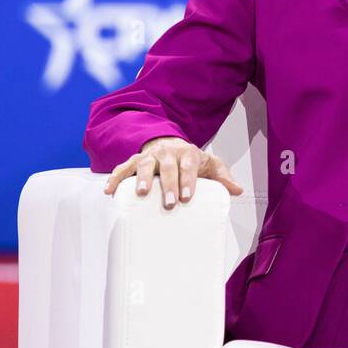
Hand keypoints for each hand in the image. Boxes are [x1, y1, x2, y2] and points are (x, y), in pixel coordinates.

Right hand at [103, 136, 243, 208]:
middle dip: (168, 184)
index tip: (187, 197)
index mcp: (187, 153)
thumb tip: (237, 190)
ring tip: (142, 193)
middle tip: (169, 203)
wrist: (170, 144)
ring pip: (145, 164)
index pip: (189, 165)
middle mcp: (168, 152)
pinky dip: (115, 177)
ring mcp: (150, 155)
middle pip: (168, 166)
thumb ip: (222, 177)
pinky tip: (109, 190)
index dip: (188, 181)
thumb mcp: (209, 165)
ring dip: (142, 178)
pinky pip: (123, 168)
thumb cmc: (190, 160)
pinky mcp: (135, 161)